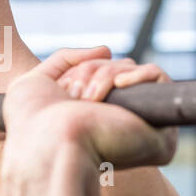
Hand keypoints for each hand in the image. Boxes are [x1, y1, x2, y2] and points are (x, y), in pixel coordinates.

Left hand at [2, 46, 178, 173]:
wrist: (47, 146)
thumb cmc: (34, 123)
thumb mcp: (37, 82)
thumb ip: (66, 59)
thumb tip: (107, 50)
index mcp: (92, 120)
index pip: (98, 74)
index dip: (82, 71)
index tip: (64, 88)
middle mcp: (117, 125)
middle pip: (115, 69)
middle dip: (91, 72)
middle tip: (74, 97)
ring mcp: (140, 128)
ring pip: (131, 70)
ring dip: (105, 76)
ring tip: (88, 100)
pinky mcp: (160, 130)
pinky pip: (158, 77)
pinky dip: (138, 74)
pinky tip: (119, 87)